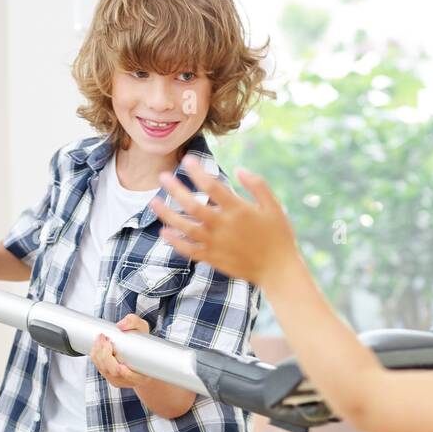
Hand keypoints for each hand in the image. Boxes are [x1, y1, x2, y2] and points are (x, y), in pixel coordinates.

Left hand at [90, 314, 148, 388]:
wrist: (139, 349)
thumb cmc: (142, 339)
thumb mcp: (142, 327)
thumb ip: (133, 322)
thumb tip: (120, 327)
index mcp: (144, 374)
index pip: (134, 378)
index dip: (126, 374)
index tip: (121, 365)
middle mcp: (131, 380)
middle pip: (114, 373)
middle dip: (106, 356)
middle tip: (105, 339)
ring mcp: (119, 380)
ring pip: (105, 370)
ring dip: (99, 354)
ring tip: (100, 338)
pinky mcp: (110, 376)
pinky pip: (100, 368)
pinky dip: (96, 357)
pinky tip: (97, 345)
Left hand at [151, 157, 298, 284]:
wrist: (278, 271)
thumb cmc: (279, 237)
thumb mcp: (274, 207)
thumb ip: (257, 185)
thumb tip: (239, 169)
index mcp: (238, 210)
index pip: (211, 186)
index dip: (197, 171)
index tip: (187, 160)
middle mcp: (223, 226)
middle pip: (192, 205)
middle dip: (175, 189)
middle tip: (162, 176)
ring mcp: (216, 243)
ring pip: (185, 227)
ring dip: (167, 214)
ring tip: (154, 202)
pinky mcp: (213, 259)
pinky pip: (189, 250)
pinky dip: (175, 242)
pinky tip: (164, 232)